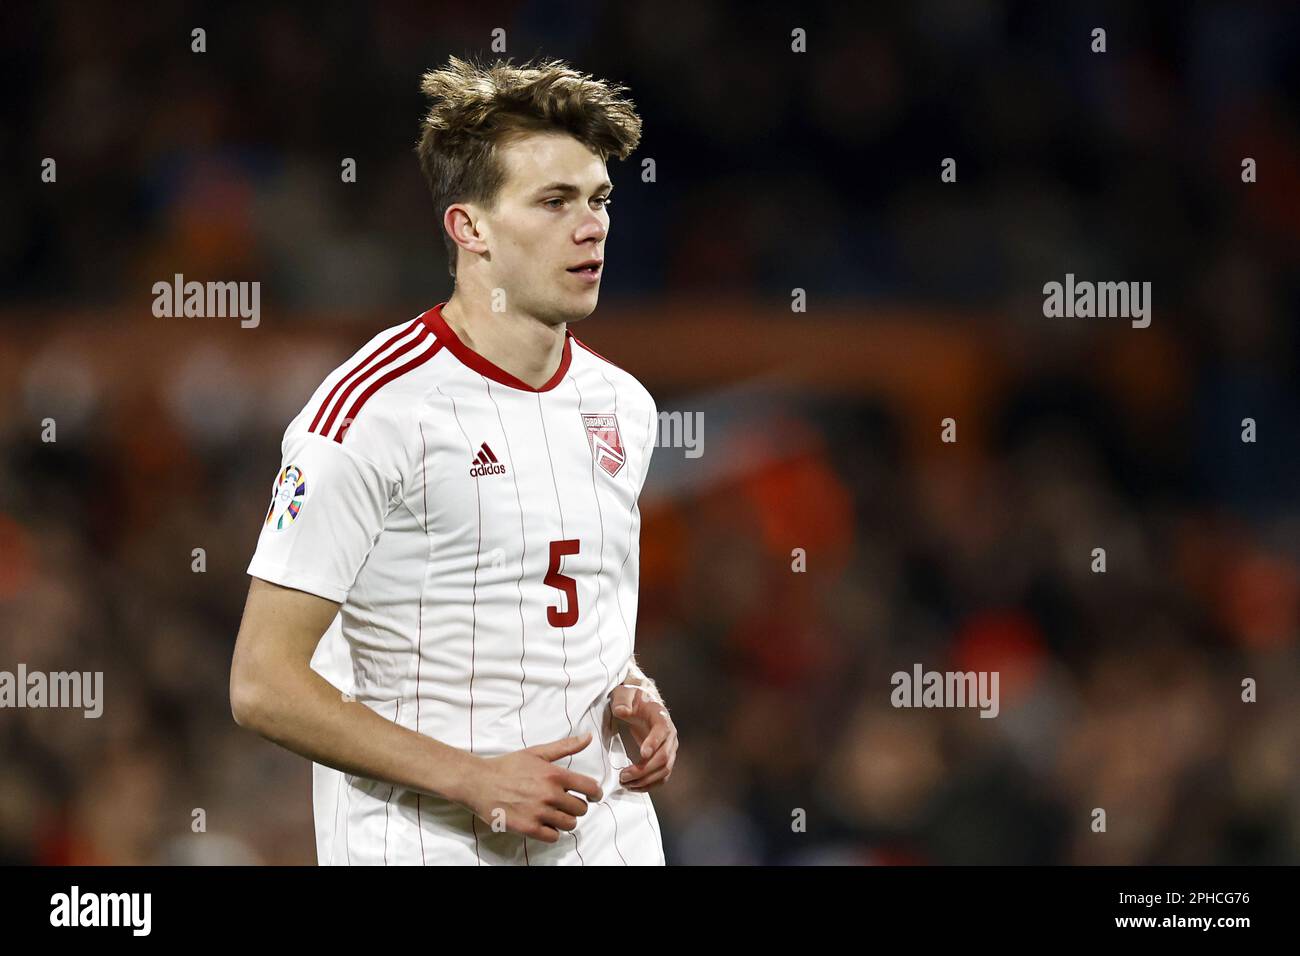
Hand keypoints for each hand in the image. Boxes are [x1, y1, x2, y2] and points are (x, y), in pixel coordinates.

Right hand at [461, 732, 602, 842]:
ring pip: (569, 824)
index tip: (593, 796)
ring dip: (565, 820)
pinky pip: (553, 836)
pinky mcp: (528, 828)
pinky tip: (543, 823)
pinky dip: (551, 832)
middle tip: (565, 803)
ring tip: (554, 814)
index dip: (596, 793)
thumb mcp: (537, 752)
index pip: (589, 787)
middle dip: (576, 806)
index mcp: (555, 774)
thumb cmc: (508, 766)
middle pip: (581, 809)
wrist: (479, 782)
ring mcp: (539, 813)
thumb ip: (565, 747)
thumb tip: (588, 737)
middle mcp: (549, 794)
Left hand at [611, 684, 677, 791]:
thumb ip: (623, 701)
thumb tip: (622, 711)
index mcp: (661, 717)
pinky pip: (661, 777)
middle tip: (624, 776)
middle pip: (664, 757)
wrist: (643, 705)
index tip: (641, 754)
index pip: (662, 732)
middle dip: (644, 770)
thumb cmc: (633, 700)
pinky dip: (649, 785)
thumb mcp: (625, 695)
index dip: (653, 743)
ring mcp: (670, 749)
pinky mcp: (665, 759)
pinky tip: (633, 787)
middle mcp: (670, 735)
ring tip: (625, 783)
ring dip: (646, 781)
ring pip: (664, 770)